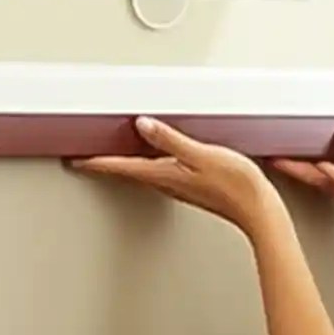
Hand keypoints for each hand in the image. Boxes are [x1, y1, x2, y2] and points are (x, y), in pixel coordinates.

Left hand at [70, 116, 285, 237]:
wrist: (258, 209)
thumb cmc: (236, 184)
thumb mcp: (201, 154)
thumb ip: (169, 139)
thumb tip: (142, 125)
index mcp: (164, 174)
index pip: (121, 167)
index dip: (96, 162)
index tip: (75, 160)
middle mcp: (168, 183)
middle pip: (127, 172)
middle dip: (105, 164)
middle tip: (85, 158)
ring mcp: (180, 186)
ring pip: (142, 173)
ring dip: (124, 166)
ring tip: (111, 157)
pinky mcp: (192, 186)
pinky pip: (160, 173)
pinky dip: (146, 165)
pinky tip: (153, 159)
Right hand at [272, 123, 333, 261]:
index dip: (325, 141)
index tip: (305, 137)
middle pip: (331, 162)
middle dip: (307, 157)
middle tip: (284, 154)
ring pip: (328, 176)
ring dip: (307, 170)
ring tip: (285, 163)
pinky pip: (333, 190)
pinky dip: (319, 182)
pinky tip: (307, 176)